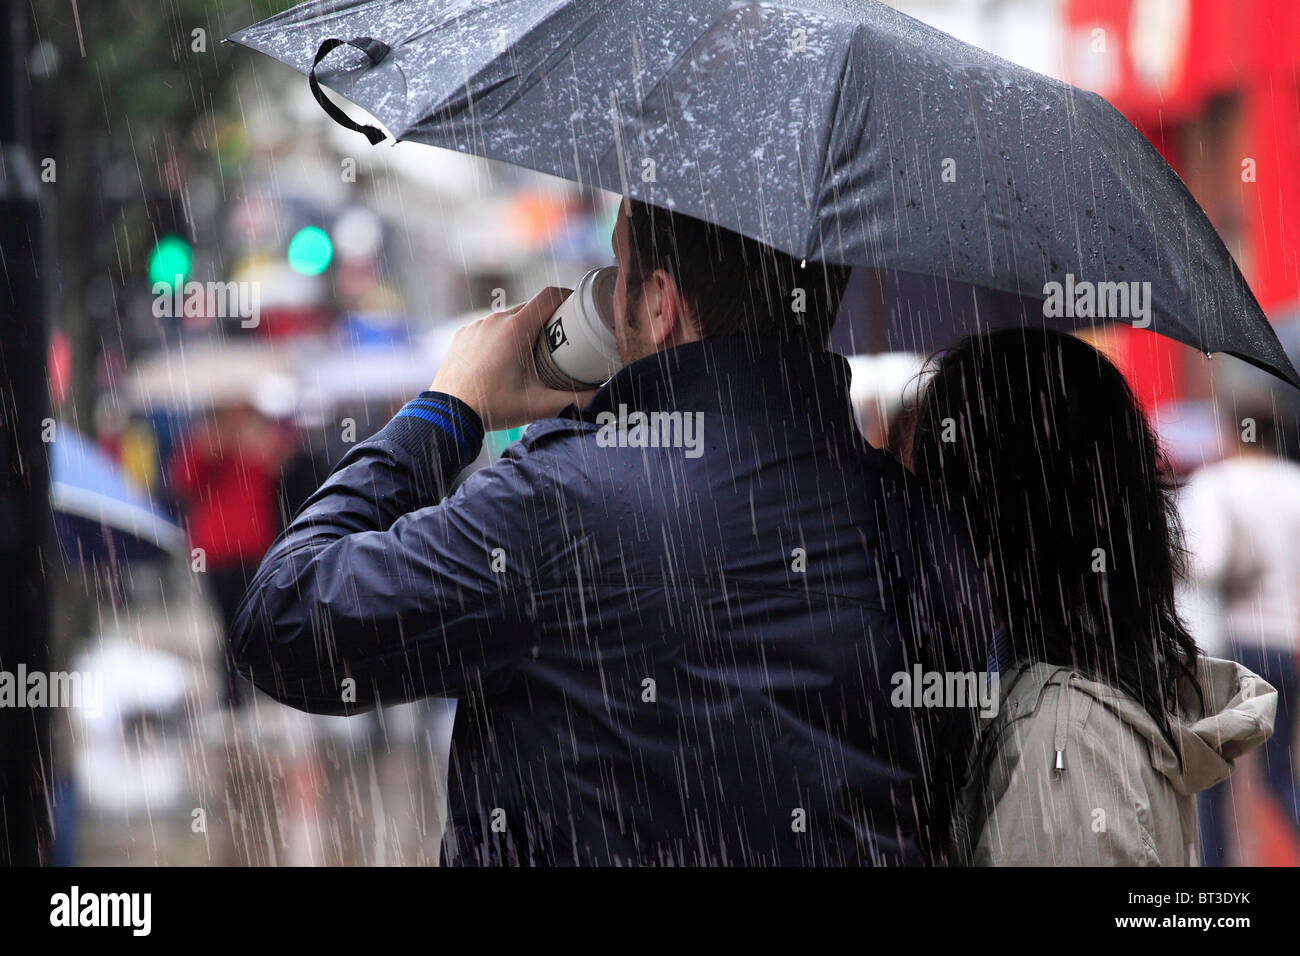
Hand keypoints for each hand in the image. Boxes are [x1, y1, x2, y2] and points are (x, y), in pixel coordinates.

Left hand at [431, 287, 597, 430]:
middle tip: (563, 339)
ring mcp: (477, 325)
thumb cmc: (493, 407)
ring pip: (509, 317)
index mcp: (517, 329)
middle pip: (531, 308)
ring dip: (524, 327)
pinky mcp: (464, 334)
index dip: (568, 296)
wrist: (448, 413)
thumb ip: (573, 402)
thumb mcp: (538, 405)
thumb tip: (601, 397)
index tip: (579, 306)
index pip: (550, 296)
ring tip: (534, 350)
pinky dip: (501, 336)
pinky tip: (505, 356)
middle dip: (549, 318)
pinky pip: (489, 327)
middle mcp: (496, 320)